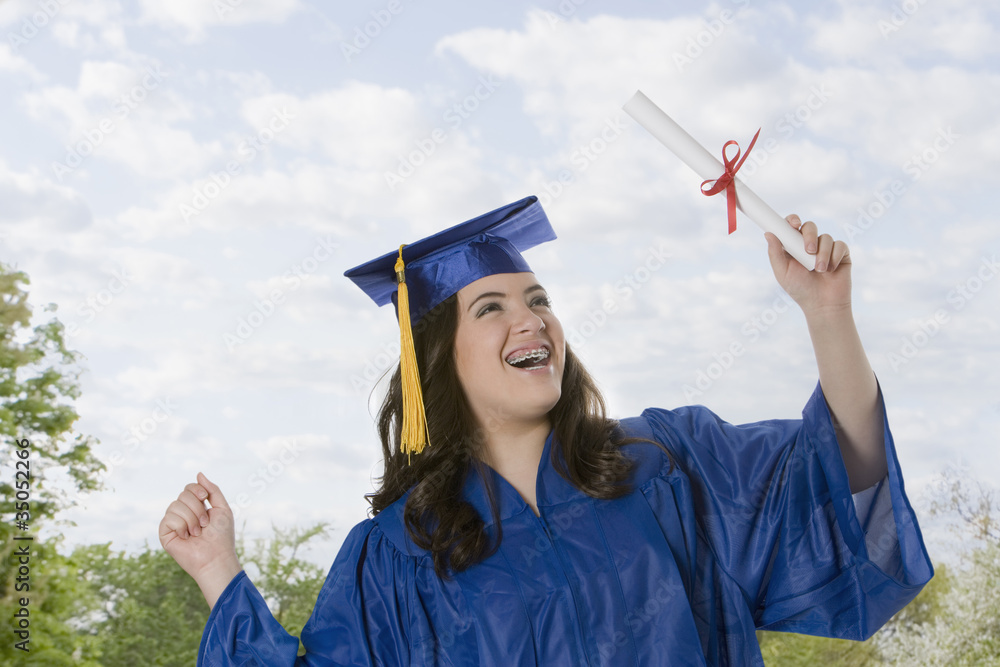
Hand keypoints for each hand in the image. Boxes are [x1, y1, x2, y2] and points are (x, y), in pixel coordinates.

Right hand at [159, 472, 241, 607]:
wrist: (216, 557)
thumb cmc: (221, 535)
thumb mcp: (222, 508)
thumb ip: (212, 490)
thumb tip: (199, 474)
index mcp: (196, 507)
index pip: (188, 488)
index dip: (196, 490)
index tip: (204, 497)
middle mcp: (183, 514)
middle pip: (182, 495)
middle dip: (197, 508)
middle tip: (205, 524)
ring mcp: (173, 523)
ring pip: (175, 505)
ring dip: (191, 519)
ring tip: (197, 533)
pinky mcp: (165, 534)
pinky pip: (168, 518)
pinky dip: (181, 526)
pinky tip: (186, 537)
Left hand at [765, 214, 851, 316]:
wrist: (823, 305)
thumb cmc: (800, 290)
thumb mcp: (783, 273)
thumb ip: (775, 254)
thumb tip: (768, 233)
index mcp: (793, 246)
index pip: (792, 226)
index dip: (792, 220)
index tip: (794, 224)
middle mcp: (809, 244)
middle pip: (810, 226)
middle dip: (809, 235)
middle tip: (808, 250)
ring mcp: (826, 248)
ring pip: (825, 237)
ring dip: (822, 253)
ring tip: (820, 270)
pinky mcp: (841, 253)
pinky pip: (840, 245)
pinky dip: (834, 257)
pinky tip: (831, 270)